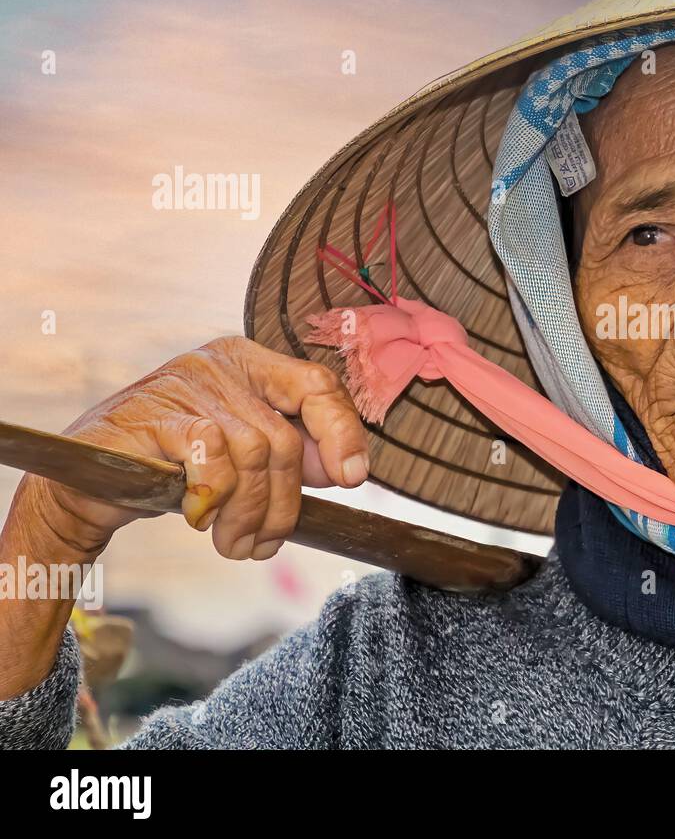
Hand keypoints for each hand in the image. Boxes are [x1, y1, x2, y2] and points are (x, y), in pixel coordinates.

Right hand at [32, 336, 368, 561]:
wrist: (88, 486)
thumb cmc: (174, 469)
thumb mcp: (242, 458)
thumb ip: (292, 454)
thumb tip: (345, 469)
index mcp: (250, 364)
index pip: (317, 385)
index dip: (343, 432)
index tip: (351, 480)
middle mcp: (219, 364)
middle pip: (285, 438)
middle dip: (283, 504)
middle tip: (265, 544)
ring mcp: (182, 385)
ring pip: (253, 454)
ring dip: (249, 514)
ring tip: (236, 544)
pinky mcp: (151, 416)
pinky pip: (211, 457)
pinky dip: (215, 497)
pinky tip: (200, 518)